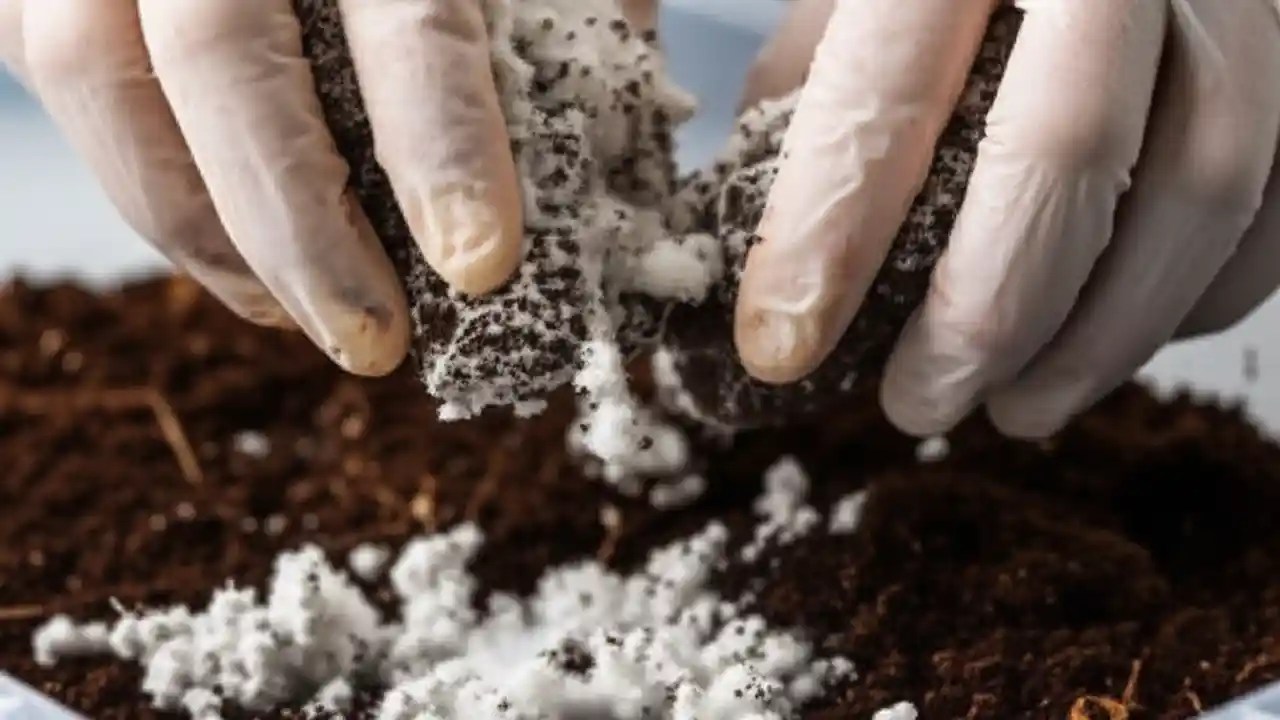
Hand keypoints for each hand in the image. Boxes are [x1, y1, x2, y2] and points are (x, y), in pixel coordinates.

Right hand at [0, 0, 524, 375]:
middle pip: (222, 58)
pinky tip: (238, 261)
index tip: (479, 266)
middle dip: (300, 231)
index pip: (408, 17)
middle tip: (376, 346)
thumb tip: (583, 190)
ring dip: (206, 234)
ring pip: (99, 75)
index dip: (442, 145)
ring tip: (301, 320)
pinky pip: (61, 72)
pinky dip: (152, 191)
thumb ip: (572, 29)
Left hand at [734, 0, 1279, 437]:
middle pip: (1066, 154)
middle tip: (918, 405)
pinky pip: (1274, 201)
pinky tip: (1108, 340)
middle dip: (983, 319)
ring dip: (1101, 338)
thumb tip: (780, 265)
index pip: (889, 93)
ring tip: (1015, 406)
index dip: (828, 240)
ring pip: (1204, 187)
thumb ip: (814, 93)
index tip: (781, 346)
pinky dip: (1192, 299)